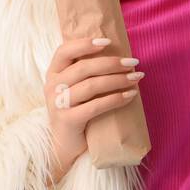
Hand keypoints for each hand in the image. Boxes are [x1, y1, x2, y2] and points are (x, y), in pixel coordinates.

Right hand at [43, 36, 143, 183]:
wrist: (64, 147)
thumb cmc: (76, 112)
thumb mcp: (75, 89)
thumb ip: (86, 73)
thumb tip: (119, 56)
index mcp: (53, 74)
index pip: (64, 51)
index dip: (85, 44)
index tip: (108, 42)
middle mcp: (52, 87)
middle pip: (83, 68)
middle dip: (111, 63)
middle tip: (133, 62)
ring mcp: (58, 104)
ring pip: (91, 86)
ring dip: (117, 80)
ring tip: (136, 78)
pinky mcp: (68, 121)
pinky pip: (95, 106)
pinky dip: (115, 99)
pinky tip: (130, 96)